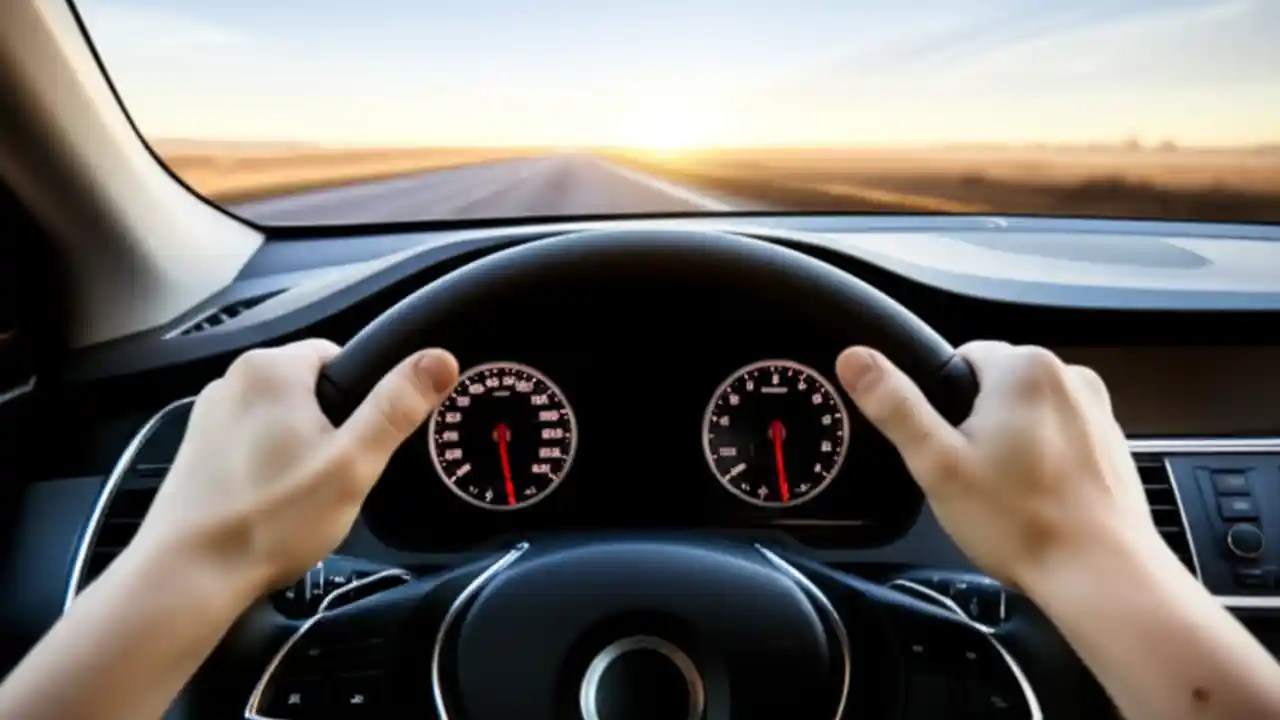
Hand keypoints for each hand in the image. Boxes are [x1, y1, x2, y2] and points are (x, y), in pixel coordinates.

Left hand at [131, 340, 458, 597]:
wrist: (186, 576)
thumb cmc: (273, 518)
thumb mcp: (351, 464)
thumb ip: (396, 408)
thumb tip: (441, 358)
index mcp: (271, 366)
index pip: (341, 357)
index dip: (364, 401)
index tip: (362, 447)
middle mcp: (232, 377)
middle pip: (311, 389)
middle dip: (332, 428)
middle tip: (336, 479)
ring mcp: (207, 413)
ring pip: (282, 418)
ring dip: (300, 448)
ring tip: (302, 497)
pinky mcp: (194, 448)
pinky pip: (252, 441)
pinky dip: (268, 465)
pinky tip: (269, 504)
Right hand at [835, 341, 1162, 590]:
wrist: (1099, 573)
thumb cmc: (1021, 522)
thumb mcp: (937, 463)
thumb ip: (894, 406)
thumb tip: (855, 358)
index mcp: (1023, 366)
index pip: (960, 358)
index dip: (942, 406)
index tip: (947, 448)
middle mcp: (1068, 375)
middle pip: (994, 387)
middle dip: (976, 426)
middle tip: (973, 477)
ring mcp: (1096, 408)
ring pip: (1026, 413)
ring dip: (1011, 443)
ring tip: (1008, 493)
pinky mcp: (1111, 441)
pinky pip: (1059, 437)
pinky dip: (1044, 460)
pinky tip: (1038, 499)